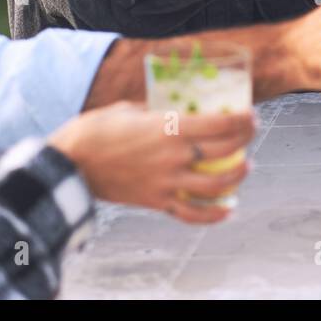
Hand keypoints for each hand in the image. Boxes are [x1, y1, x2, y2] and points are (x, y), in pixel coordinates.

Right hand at [48, 101, 255, 223]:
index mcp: (168, 128)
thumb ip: (157, 109)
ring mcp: (166, 183)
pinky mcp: (156, 202)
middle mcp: (173, 157)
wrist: (68, 164)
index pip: (220, 124)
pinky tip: (229, 208)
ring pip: (216, 185)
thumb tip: (176, 106)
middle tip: (251, 132)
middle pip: (225, 151)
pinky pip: (191, 213)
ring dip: (238, 176)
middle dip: (246, 140)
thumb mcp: (129, 108)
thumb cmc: (95, 129)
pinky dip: (214, 214)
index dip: (242, 120)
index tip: (251, 114)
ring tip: (246, 166)